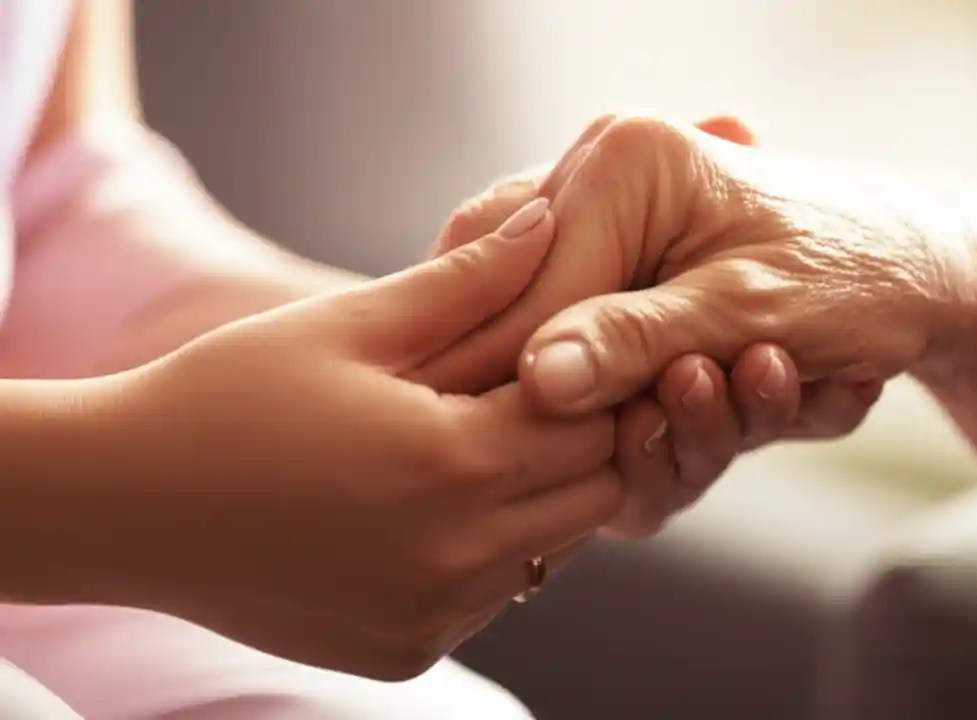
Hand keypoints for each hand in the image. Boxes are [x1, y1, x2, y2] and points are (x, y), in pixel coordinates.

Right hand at [38, 200, 617, 679]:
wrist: (125, 506)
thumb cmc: (229, 398)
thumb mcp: (349, 325)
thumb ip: (466, 278)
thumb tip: (548, 219)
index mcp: (452, 464)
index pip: (592, 419)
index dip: (587, 376)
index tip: (558, 346)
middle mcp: (456, 556)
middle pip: (592, 492)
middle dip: (576, 440)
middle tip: (523, 395)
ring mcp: (434, 616)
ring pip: (551, 550)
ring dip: (537, 498)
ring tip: (474, 445)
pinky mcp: (408, 653)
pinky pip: (493, 596)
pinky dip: (487, 552)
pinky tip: (428, 506)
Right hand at [415, 117, 882, 536]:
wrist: (925, 268)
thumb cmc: (858, 272)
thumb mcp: (749, 311)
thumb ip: (636, 342)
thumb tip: (540, 378)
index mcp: (624, 163)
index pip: (529, 289)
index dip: (527, 378)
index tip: (533, 453)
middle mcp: (608, 186)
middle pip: (535, 313)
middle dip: (602, 392)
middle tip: (684, 414)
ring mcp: (619, 234)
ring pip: (573, 344)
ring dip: (662, 399)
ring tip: (775, 373)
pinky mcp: (634, 277)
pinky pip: (611, 351)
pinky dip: (680, 394)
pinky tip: (783, 377)